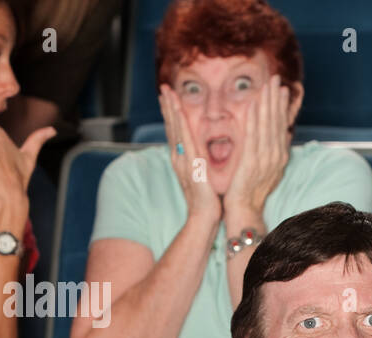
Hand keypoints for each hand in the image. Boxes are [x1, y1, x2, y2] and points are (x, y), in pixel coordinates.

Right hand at [158, 84, 220, 222]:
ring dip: (170, 109)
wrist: (204, 216)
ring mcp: (182, 160)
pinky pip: (184, 139)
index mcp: (182, 160)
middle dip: (167, 106)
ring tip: (167, 93)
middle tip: (164, 87)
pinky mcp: (190, 164)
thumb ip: (200, 164)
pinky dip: (180, 124)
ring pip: (175, 129)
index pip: (176, 132)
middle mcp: (179, 157)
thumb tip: (203, 155)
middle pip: (171, 127)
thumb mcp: (202, 177)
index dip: (172, 114)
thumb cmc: (207, 200)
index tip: (169, 98)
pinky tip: (178, 111)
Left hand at [224, 74, 291, 219]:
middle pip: (278, 122)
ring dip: (269, 103)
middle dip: (277, 99)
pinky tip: (256, 104)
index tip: (281, 90)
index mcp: (278, 157)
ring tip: (269, 84)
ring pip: (269, 125)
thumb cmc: (249, 192)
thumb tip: (269, 140)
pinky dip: (256, 118)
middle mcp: (276, 156)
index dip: (281, 107)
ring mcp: (266, 158)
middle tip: (276, 79)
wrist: (244, 209)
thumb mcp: (263, 170)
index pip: (281, 127)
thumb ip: (267, 154)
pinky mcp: (253, 160)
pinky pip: (255, 134)